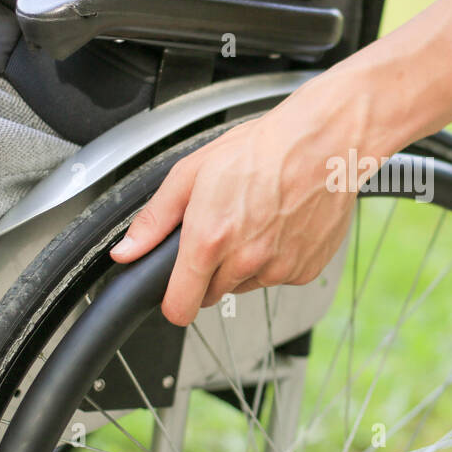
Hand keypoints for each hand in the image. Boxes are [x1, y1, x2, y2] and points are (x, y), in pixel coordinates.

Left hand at [108, 84, 373, 325]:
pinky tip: (281, 225)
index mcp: (210, 240)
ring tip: (257, 219)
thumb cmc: (264, 150)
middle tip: (224, 229)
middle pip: (213, 295)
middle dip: (210, 271)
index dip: (173, 301)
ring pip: (247, 284)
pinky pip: (280, 277)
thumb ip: (155, 219)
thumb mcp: (193, 173)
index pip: (180, 308)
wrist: (324, 143)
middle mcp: (245, 261)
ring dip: (245, 263)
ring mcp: (279, 269)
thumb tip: (126, 251)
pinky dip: (277, 259)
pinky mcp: (306, 270)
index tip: (176, 291)